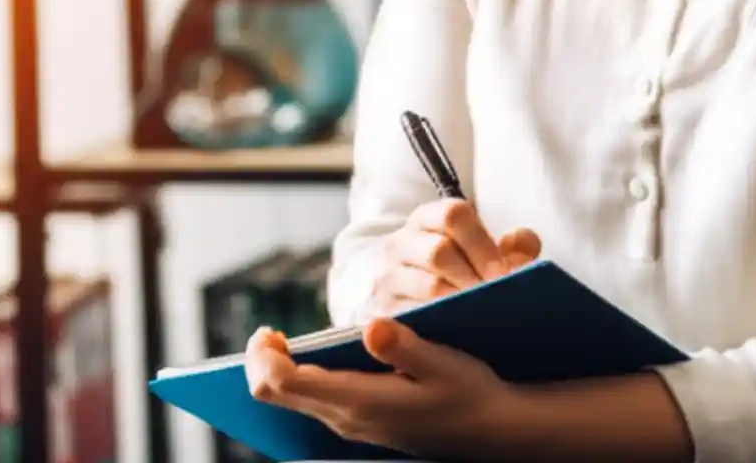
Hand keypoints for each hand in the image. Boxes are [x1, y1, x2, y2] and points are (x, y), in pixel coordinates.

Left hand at [245, 319, 519, 458]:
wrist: (492, 431)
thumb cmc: (470, 392)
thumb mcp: (444, 363)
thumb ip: (405, 346)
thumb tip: (373, 325)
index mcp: (359, 400)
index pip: (282, 383)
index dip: (264, 356)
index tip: (269, 328)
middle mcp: (347, 418)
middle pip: (276, 395)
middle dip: (263, 361)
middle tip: (269, 332)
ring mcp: (352, 424)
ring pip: (293, 401)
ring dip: (280, 370)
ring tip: (284, 340)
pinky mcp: (361, 422)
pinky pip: (312, 402)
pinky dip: (300, 379)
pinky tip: (314, 358)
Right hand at [371, 199, 541, 316]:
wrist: (417, 298)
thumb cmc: (462, 270)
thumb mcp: (490, 253)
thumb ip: (515, 247)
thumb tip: (518, 244)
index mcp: (428, 218)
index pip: (452, 215)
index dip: (482, 243)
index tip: (503, 273)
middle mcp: (401, 242)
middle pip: (439, 252)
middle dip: (474, 278)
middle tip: (498, 299)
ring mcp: (389, 276)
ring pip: (427, 286)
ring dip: (461, 303)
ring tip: (486, 316)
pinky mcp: (384, 309)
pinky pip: (413, 316)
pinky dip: (442, 324)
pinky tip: (463, 332)